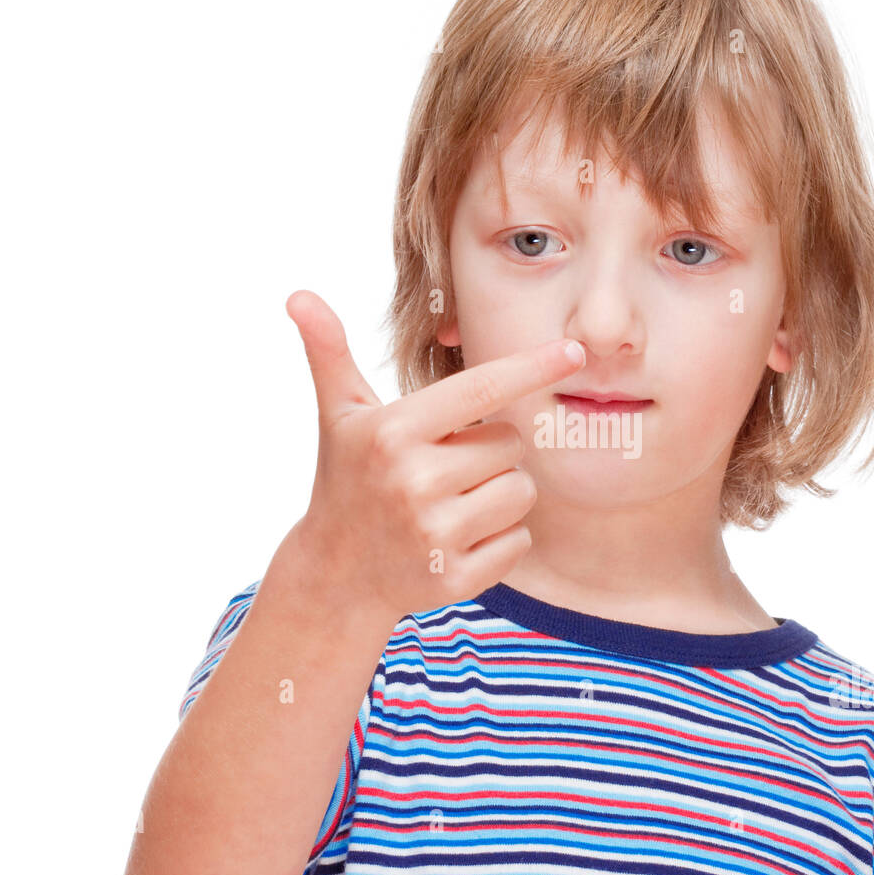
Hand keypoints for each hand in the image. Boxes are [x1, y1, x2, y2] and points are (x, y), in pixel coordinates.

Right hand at [283, 289, 583, 620]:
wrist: (335, 574)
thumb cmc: (348, 478)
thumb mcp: (338, 415)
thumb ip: (329, 352)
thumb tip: (299, 296)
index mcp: (393, 433)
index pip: (480, 389)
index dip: (530, 367)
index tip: (574, 351)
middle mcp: (414, 481)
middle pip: (511, 445)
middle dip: (490, 451)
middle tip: (446, 467)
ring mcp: (435, 535)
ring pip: (521, 492)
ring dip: (500, 494)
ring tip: (453, 502)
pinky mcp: (455, 579)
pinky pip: (520, 541)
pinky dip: (501, 539)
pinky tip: (458, 540)